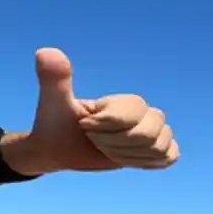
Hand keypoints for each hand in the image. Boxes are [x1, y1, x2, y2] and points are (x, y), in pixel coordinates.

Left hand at [24, 47, 178, 171]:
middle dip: (114, 142)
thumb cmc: (54, 124)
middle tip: (93, 139)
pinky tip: (122, 158)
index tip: (84, 124)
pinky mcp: (151, 152)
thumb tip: (43, 52)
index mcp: (123, 100)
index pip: (134, 113)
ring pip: (157, 147)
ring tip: (104, 149)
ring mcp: (149, 132)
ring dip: (124, 154)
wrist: (54, 149)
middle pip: (148, 133)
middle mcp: (142, 112)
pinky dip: (145, 161)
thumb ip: (54, 78)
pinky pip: (169, 156)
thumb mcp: (53, 101)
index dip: (106, 125)